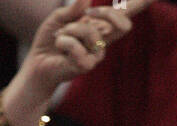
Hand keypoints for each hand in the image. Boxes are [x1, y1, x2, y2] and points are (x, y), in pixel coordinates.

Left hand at [21, 0, 154, 97]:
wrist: (37, 66)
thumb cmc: (50, 42)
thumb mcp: (59, 19)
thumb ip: (73, 9)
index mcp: (100, 26)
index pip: (125, 14)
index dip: (139, 4)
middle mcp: (103, 41)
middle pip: (123, 24)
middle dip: (106, 12)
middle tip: (86, 13)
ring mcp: (96, 55)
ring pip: (91, 32)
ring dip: (71, 29)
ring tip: (60, 36)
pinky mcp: (86, 67)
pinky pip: (78, 47)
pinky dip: (64, 42)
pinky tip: (59, 47)